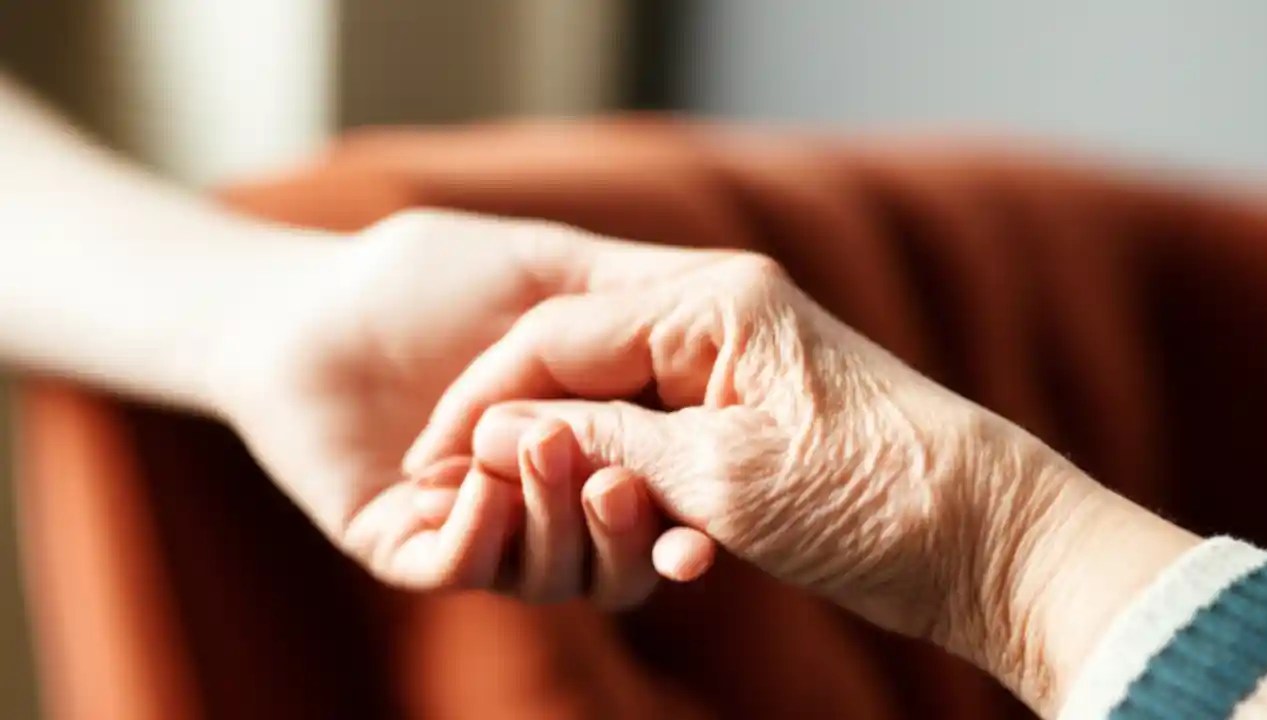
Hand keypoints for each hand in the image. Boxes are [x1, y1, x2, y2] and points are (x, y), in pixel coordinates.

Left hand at [205, 210, 716, 598]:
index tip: (715, 517)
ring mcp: (477, 531)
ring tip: (544, 447)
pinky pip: (460, 568)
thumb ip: (631, 291)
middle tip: (619, 479)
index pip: (662, 503)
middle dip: (625, 528)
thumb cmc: (426, 278)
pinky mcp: (405, 548)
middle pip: (615, 560)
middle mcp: (542, 505)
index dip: (693, 515)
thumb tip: (732, 300)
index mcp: (590, 447)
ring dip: (554, 520)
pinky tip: (479, 484)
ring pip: (548, 574)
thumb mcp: (548, 268)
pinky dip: (480, 534)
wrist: (307, 300)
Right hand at [405, 252, 1189, 708]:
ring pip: (617, 399)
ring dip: (571, 455)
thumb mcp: (722, 476)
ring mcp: (740, 363)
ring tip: (517, 504)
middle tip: (458, 484)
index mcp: (713, 301)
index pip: (560, 335)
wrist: (993, 536)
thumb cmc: (873, 498)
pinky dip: (625, 470)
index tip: (431, 458)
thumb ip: (604, 444)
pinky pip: (661, 429)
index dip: (487, 399)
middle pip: (582, 358)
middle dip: (520, 424)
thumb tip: (501, 431)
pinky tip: (599, 508)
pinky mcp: (754, 412)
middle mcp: (722, 314)